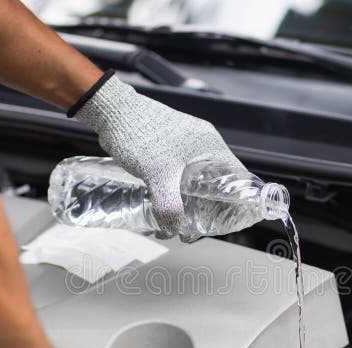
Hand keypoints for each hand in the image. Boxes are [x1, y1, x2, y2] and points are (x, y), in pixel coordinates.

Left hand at [70, 71, 244, 237]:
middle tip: (200, 227)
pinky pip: (183, 174)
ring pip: (199, 180)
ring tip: (181, 220)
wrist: (113, 112)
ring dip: (192, 200)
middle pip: (218, 182)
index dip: (237, 201)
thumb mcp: (158, 176)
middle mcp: (204, 144)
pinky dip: (178, 190)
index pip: (238, 178)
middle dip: (210, 207)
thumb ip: (168, 207)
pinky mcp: (171, 147)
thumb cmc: (141, 135)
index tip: (226, 221)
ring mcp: (187, 145)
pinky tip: (166, 204)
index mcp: (212, 146)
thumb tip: (172, 231)